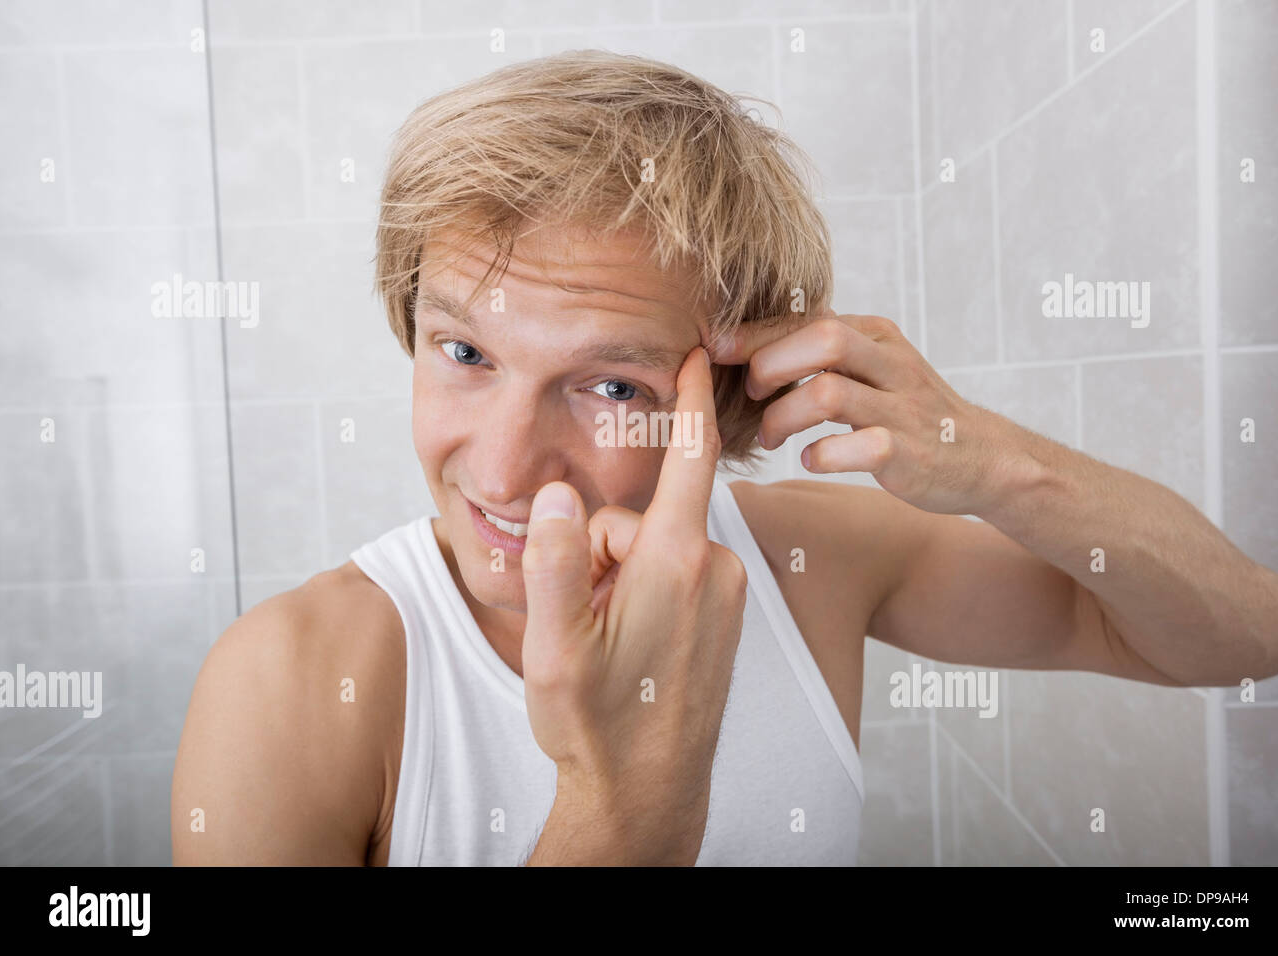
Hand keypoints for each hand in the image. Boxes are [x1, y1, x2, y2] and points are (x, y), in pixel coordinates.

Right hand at [519, 346, 747, 858]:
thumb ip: (554, 559)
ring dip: (617, 576)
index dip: (689, 399)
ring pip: (653, 547)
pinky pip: (674, 574)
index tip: (700, 351)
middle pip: (641, 515)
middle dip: (599, 547)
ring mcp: (723, 595)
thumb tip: (556, 494)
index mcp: (673, 563)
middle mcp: (712, 570)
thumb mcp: (554, 644)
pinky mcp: (723, 616)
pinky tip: (628, 646)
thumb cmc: (598, 723)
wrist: (647, 793)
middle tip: (578, 617)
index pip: (688, 458)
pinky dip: (643, 593)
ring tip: (603, 641)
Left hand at [710, 309, 1013, 514]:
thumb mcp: (874, 368)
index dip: (756, 333)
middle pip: (822, 338)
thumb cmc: (909, 413)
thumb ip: (823, 354)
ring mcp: (902, 408)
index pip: (808, 318)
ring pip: (829, 393)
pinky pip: (856, 447)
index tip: (715, 348)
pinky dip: (821, 454)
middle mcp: (891, 363)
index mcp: (876, 336)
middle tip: (751, 394)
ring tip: (770, 436)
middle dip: (771, 364)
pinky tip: (810, 459)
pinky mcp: (909, 452)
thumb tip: (747, 346)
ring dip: (784, 416)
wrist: (982, 457)